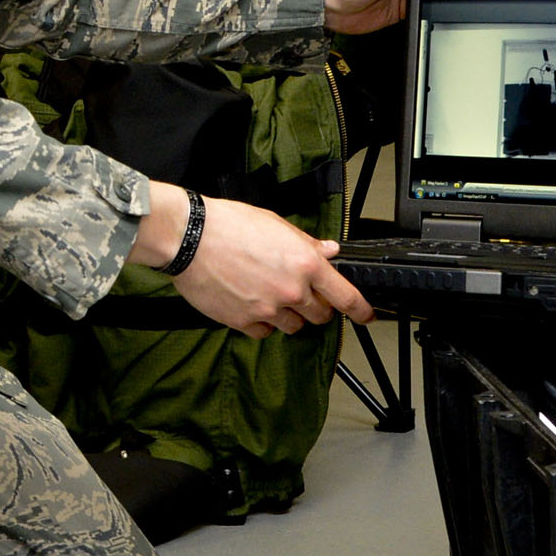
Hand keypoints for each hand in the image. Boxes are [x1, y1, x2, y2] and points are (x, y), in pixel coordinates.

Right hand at [132, 183, 370, 337]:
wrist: (188, 238)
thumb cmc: (227, 224)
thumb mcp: (274, 223)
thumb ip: (305, 242)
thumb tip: (329, 250)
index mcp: (304, 263)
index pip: (345, 295)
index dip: (361, 310)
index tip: (366, 316)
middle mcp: (291, 290)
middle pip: (320, 315)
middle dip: (316, 307)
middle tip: (300, 294)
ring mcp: (267, 309)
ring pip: (293, 326)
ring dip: (288, 315)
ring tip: (269, 295)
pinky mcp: (243, 321)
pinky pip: (264, 332)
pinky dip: (262, 323)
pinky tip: (250, 304)